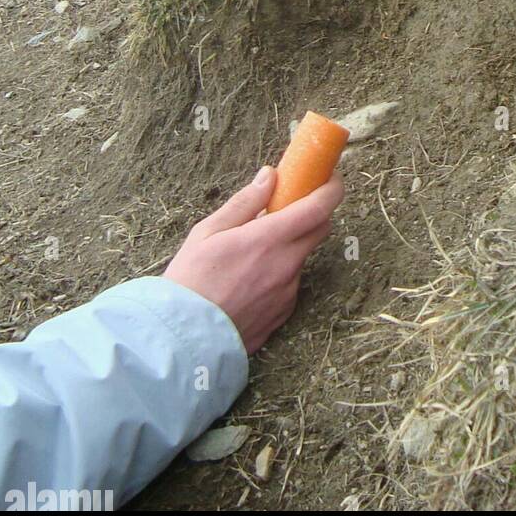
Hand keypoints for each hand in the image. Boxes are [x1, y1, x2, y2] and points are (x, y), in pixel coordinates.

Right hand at [162, 167, 343, 352]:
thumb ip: (245, 202)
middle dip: (313, 213)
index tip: (330, 177)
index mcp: (269, 240)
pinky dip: (280, 273)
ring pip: (301, 257)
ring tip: (252, 253)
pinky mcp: (284, 313)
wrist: (184, 339)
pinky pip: (290, 284)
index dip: (331, 189)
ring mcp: (288, 292)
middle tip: (288, 209)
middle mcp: (286, 265)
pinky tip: (249, 280)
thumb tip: (269, 176)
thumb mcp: (208, 231)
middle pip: (320, 229)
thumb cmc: (190, 281)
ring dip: (290, 247)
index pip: (319, 208)